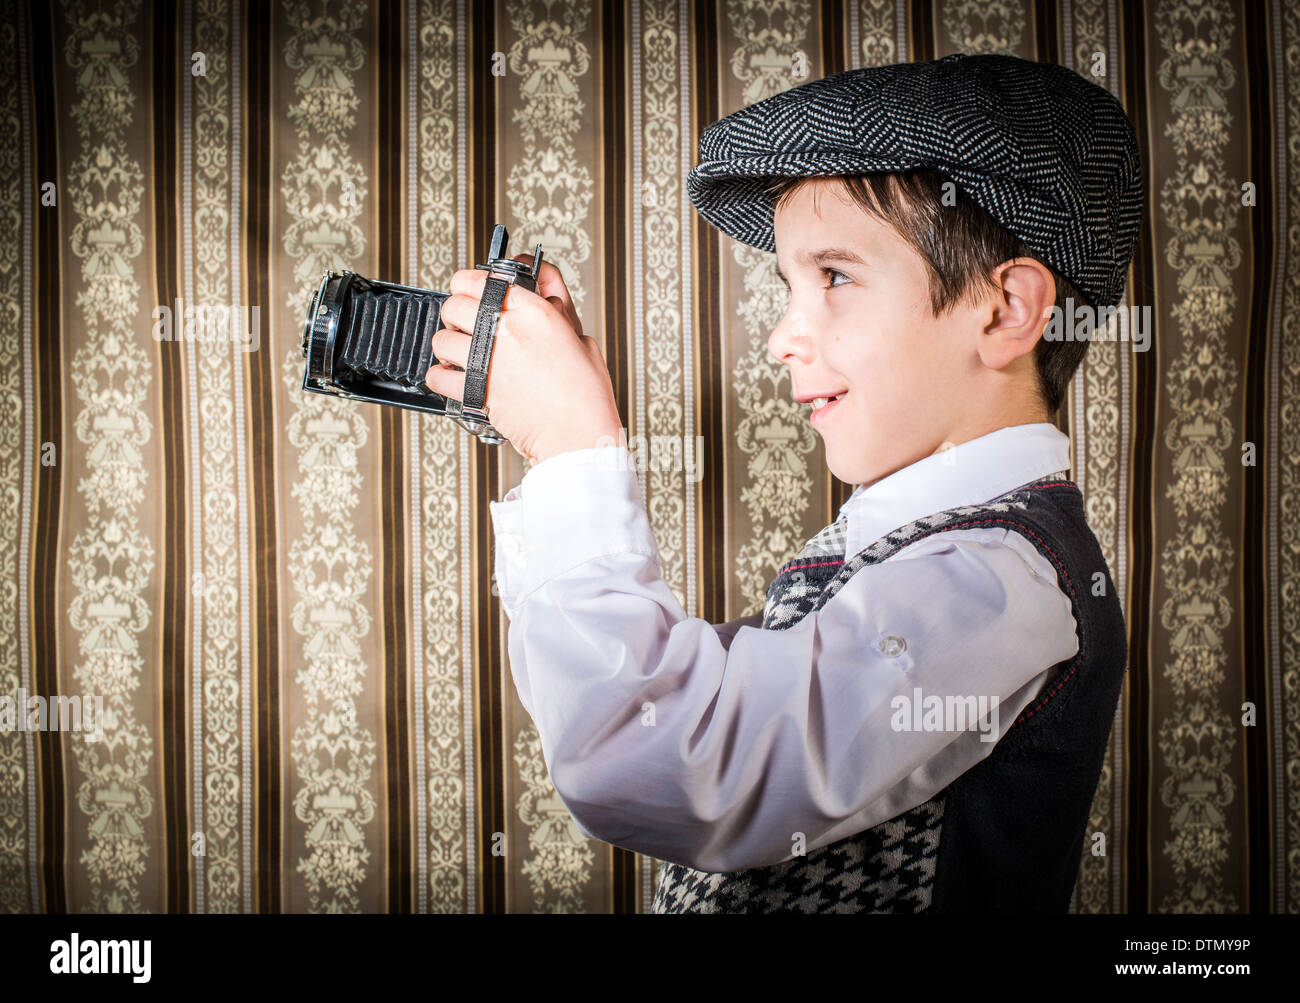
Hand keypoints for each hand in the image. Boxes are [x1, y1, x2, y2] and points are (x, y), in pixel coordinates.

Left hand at [425, 254, 623, 463]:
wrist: (577, 435)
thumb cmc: (585, 396)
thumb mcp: (582, 342)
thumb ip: (559, 320)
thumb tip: (549, 310)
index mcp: (535, 312)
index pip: (483, 279)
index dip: (469, 283)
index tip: (469, 290)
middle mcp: (507, 331)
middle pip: (454, 304)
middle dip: (455, 313)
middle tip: (462, 324)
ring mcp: (488, 360)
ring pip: (441, 339)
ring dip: (446, 345)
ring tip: (458, 354)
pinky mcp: (476, 390)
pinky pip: (438, 376)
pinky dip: (440, 377)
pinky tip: (452, 378)